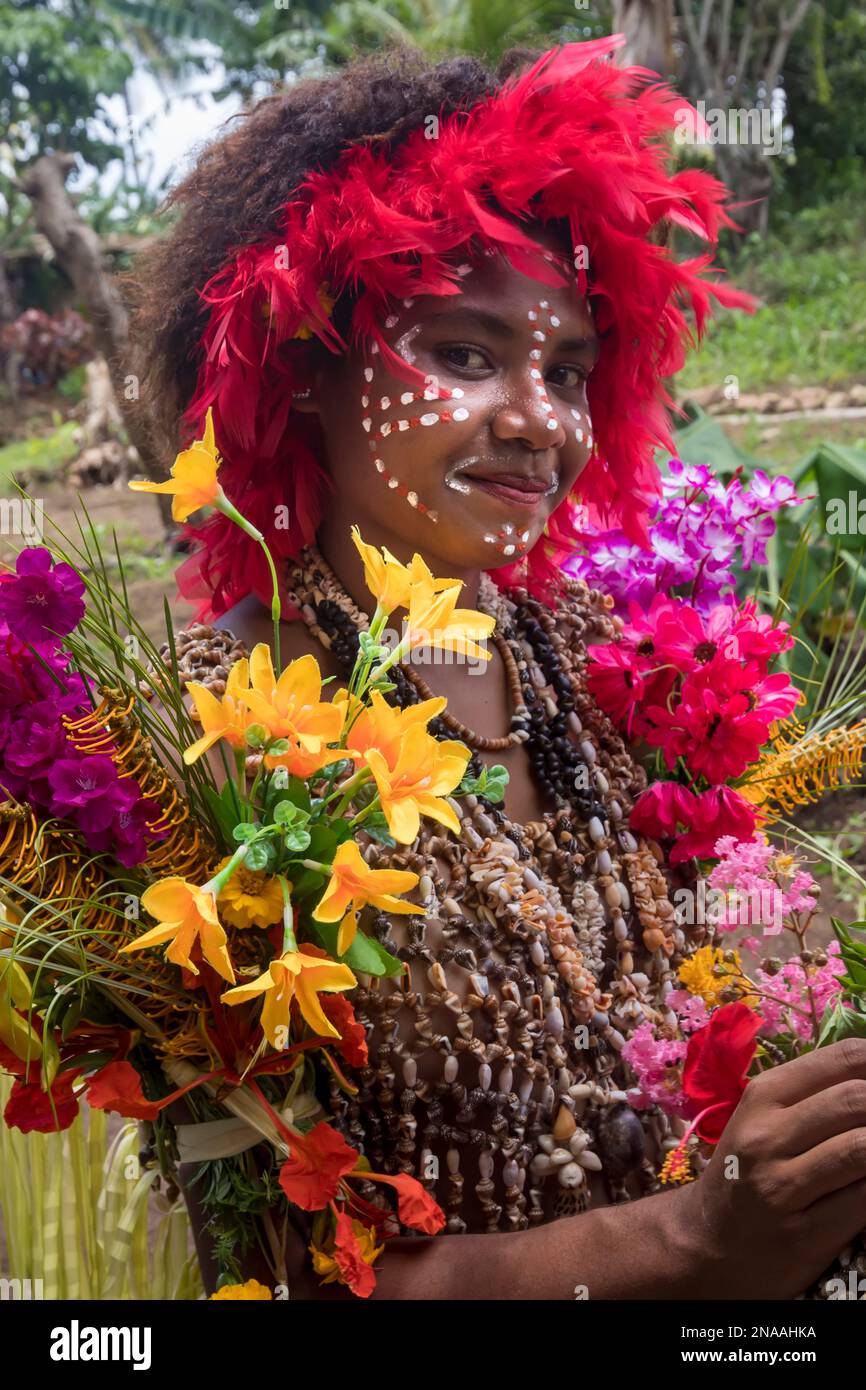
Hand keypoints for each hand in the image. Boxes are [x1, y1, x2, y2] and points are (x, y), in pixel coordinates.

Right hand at [673, 1037, 865, 1298]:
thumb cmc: (748, 1169)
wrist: (708, 1241)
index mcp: (764, 1095)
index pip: (842, 1058)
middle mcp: (767, 1136)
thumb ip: (815, 1093)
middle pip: (857, 1099)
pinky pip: (862, 1202)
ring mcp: (782, 1186)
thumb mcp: (764, 1118)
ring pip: (861, 1148)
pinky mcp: (804, 1235)